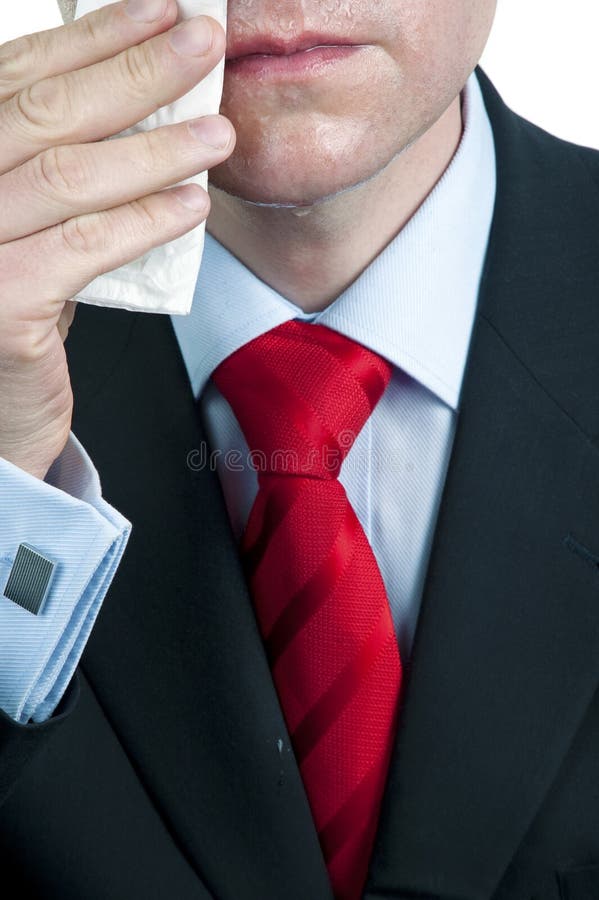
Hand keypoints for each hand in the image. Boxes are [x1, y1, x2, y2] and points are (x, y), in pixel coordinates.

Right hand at [0, 0, 234, 479]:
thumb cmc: (14, 312)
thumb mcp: (30, 226)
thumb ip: (60, 170)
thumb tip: (141, 103)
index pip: (18, 78)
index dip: (91, 38)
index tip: (157, 10)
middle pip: (42, 112)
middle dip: (133, 71)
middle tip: (203, 42)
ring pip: (68, 174)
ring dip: (155, 147)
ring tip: (218, 132)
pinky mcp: (0, 302)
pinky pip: (84, 246)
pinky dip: (145, 221)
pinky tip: (192, 206)